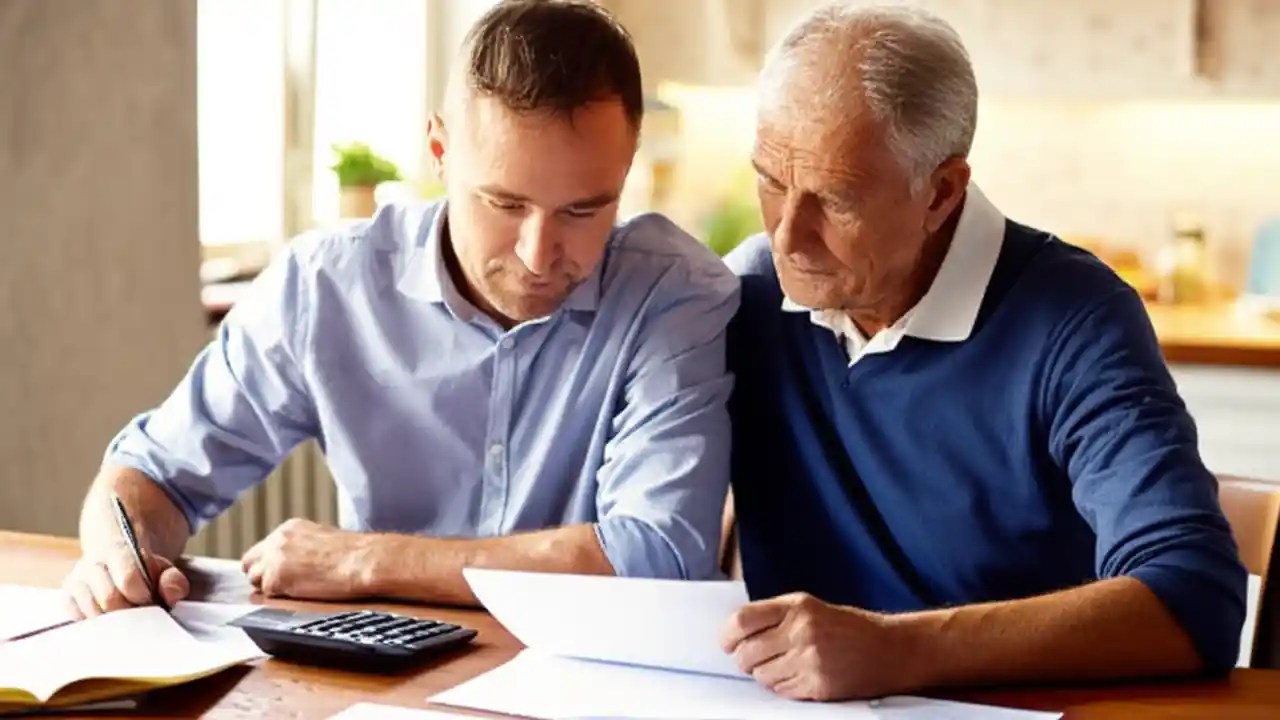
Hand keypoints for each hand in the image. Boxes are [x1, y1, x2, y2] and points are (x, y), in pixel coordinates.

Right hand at [62, 542, 188, 617]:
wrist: (115, 559)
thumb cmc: (141, 570)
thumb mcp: (163, 569)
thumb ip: (172, 579)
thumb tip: (171, 593)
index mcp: (118, 551)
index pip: (128, 578)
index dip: (142, 595)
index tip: (151, 601)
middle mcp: (91, 566)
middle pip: (108, 599)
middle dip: (129, 612)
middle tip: (140, 613)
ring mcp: (76, 583)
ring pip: (91, 613)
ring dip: (112, 621)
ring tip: (126, 617)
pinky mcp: (68, 599)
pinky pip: (76, 618)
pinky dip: (94, 625)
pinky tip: (108, 622)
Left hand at [241, 518, 371, 599]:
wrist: (362, 560)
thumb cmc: (354, 553)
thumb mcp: (323, 540)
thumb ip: (303, 547)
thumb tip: (297, 561)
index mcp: (290, 528)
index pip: (264, 548)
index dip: (270, 563)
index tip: (281, 572)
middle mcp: (277, 539)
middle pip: (250, 562)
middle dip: (261, 574)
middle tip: (280, 585)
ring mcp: (273, 559)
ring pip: (255, 579)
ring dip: (269, 587)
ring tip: (294, 591)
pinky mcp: (275, 579)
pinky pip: (266, 594)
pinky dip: (279, 597)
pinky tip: (299, 595)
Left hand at [721, 592, 914, 700]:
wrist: (890, 649)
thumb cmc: (848, 628)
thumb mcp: (811, 608)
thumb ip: (776, 616)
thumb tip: (735, 633)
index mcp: (797, 606)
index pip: (743, 620)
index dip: (727, 636)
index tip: (726, 643)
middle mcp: (802, 630)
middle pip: (746, 653)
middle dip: (744, 660)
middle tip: (753, 660)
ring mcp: (810, 659)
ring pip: (761, 676)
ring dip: (764, 675)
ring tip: (782, 667)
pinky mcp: (818, 685)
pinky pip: (781, 691)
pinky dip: (782, 687)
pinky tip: (798, 677)